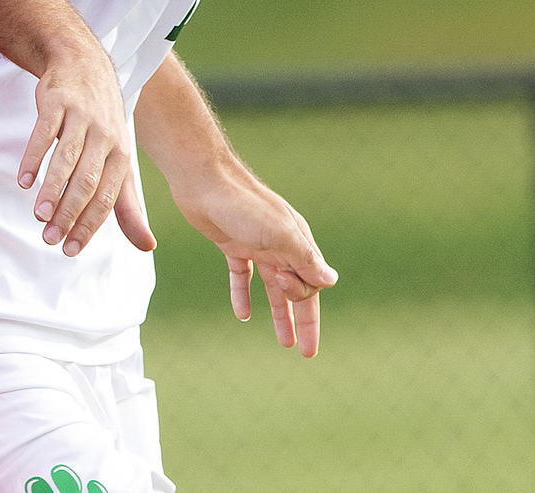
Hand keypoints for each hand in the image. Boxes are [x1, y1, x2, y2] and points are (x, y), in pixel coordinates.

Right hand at [19, 49, 155, 255]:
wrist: (84, 64)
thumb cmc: (101, 121)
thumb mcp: (119, 160)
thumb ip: (128, 205)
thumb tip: (147, 246)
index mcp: (121, 155)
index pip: (107, 198)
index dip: (89, 225)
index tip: (70, 250)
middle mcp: (105, 136)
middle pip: (86, 182)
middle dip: (68, 214)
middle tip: (49, 239)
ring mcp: (81, 117)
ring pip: (66, 159)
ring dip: (52, 189)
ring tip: (38, 215)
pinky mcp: (57, 102)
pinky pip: (43, 133)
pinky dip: (33, 158)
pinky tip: (23, 180)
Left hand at [172, 168, 336, 356]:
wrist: (203, 180)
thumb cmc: (243, 204)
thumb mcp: (279, 234)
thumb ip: (304, 259)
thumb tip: (331, 281)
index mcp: (298, 241)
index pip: (312, 282)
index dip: (302, 294)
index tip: (282, 284)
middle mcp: (281, 245)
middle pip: (298, 290)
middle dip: (304, 320)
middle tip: (306, 352)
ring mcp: (256, 245)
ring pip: (272, 287)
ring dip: (279, 314)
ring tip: (284, 342)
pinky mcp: (232, 245)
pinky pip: (242, 276)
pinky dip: (243, 295)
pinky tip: (242, 315)